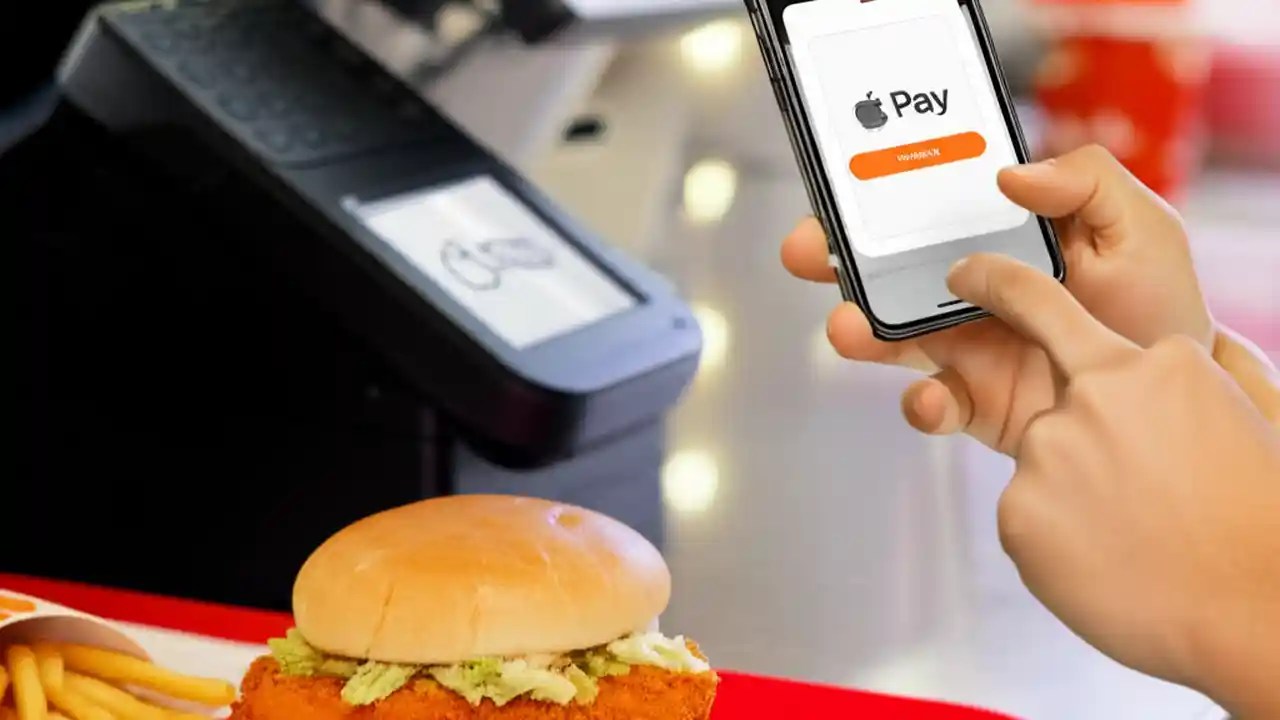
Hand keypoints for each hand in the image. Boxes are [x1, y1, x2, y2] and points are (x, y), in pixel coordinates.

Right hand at [781, 144, 1214, 454]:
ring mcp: (969, 350)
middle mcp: (972, 292)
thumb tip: (1009, 174)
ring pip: (893, 337)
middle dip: (838, 260)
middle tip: (807, 252)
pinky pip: (931, 404)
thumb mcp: (1141, 226)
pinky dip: (920, 403)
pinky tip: (933, 395)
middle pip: (888, 272)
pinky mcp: (977, 405)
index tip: (842, 193)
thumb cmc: (1161, 309)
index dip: (877, 202)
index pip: (927, 213)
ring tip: (848, 328)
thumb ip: (1086, 181)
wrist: (1182, 407)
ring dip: (860, 331)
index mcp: (1000, 242)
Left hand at [949, 253, 1279, 718]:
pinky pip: (1028, 517)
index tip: (962, 275)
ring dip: (1075, 499)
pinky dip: (1057, 539)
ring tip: (1137, 538)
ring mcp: (1047, 450)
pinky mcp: (1018, 510)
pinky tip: (1107, 562)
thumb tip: (1188, 349)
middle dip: (1077, 441)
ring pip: (1041, 466)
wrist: (1254, 607)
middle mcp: (1090, 394)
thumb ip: (1186, 378)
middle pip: (1051, 406)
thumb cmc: (1256, 519)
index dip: (994, 282)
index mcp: (1148, 362)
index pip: (1044, 303)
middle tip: (1119, 483)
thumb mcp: (1239, 415)